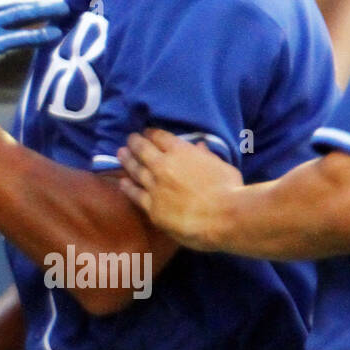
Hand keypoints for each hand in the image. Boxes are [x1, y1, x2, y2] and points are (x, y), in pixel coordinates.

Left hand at [117, 129, 242, 250]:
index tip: (147, 133)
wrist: (223, 216)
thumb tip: (199, 147)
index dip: (152, 134)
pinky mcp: (152, 208)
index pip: (160, 137)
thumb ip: (206, 156)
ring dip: (127, 161)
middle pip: (143, 150)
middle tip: (129, 140)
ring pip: (136, 171)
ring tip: (120, 154)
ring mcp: (155, 187)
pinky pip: (135, 195)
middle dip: (135, 143)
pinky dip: (128, 187)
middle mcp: (163, 166)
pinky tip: (122, 182)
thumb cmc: (229, 189)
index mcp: (181, 151)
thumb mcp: (220, 165)